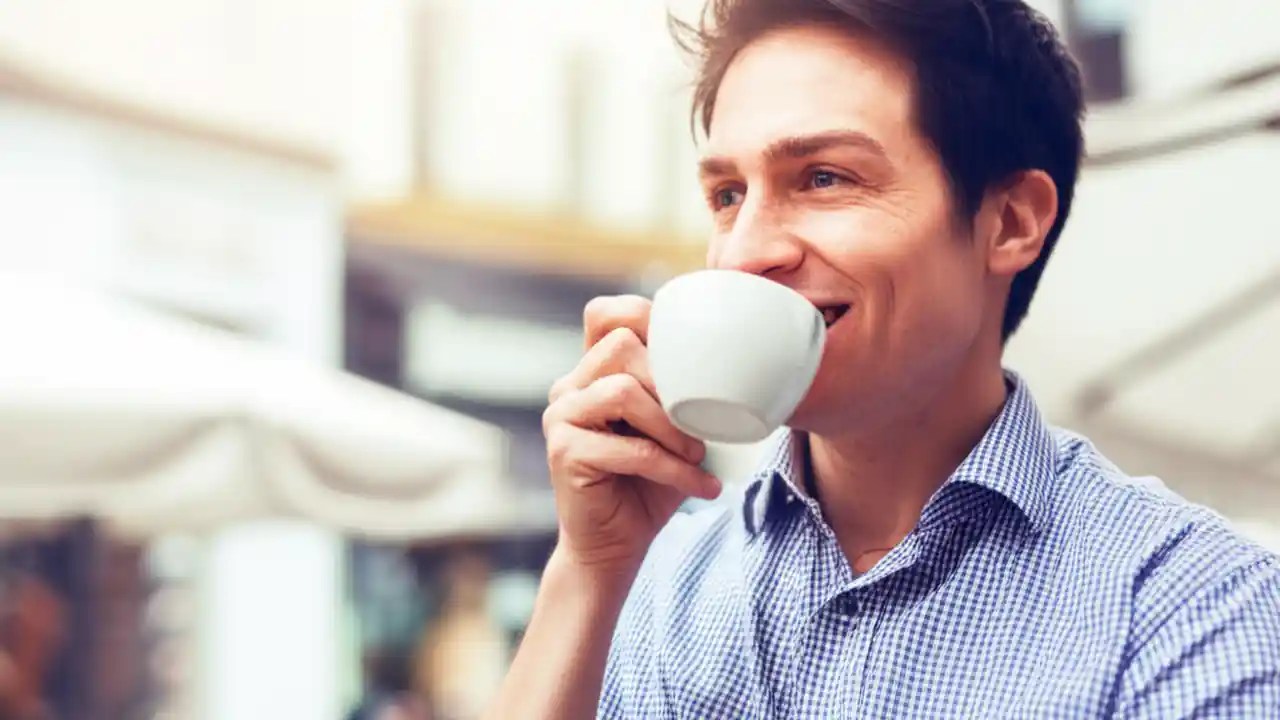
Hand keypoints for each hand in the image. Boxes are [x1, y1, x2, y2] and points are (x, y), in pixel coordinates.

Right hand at [543, 295, 720, 574]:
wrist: (615, 547)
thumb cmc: (649, 484)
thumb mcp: (671, 427)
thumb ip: (680, 388)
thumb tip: (732, 356)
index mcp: (591, 372)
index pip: (604, 314)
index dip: (644, 317)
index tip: (688, 357)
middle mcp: (569, 387)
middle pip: (620, 346)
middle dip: (670, 384)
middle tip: (698, 426)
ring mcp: (561, 417)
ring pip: (622, 390)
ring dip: (672, 426)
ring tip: (696, 457)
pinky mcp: (564, 453)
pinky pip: (630, 447)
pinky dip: (674, 469)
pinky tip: (702, 487)